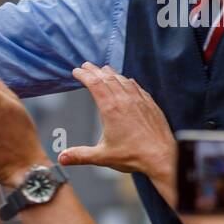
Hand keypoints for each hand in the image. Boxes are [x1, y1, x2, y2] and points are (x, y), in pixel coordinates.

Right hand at [59, 63, 176, 200]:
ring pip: (123, 80)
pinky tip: (128, 81)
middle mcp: (125, 100)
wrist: (162, 156)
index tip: (77, 71)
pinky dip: (129, 81)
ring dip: (112, 73)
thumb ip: (80, 155)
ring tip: (104, 69)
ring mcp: (139, 101)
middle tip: (86, 65)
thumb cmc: (134, 156)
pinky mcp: (150, 105)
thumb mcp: (102, 156)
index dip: (84, 75)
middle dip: (95, 70)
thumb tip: (62, 158)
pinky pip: (137, 87)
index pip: (94, 84)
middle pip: (107, 78)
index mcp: (111, 109)